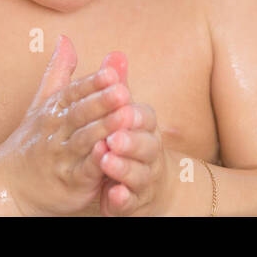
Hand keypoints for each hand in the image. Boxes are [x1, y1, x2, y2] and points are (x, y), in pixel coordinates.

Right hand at [0, 34, 136, 215]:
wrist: (9, 182)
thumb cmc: (34, 138)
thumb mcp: (43, 101)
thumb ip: (59, 70)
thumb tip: (65, 37)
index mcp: (53, 108)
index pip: (73, 92)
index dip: (93, 83)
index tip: (110, 73)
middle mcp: (56, 130)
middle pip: (80, 113)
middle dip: (101, 102)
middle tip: (122, 91)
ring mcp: (62, 156)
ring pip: (84, 140)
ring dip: (104, 128)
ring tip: (125, 117)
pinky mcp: (70, 182)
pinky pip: (84, 171)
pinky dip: (96, 163)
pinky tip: (110, 154)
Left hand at [94, 53, 175, 215]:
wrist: (146, 184)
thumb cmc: (129, 140)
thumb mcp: (124, 114)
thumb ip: (117, 86)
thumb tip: (114, 54)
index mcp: (146, 129)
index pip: (147, 118)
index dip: (135, 114)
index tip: (122, 108)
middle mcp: (150, 153)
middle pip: (146, 146)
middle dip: (130, 141)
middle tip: (112, 137)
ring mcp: (144, 179)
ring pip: (138, 174)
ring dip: (124, 168)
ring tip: (107, 161)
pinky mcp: (135, 202)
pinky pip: (131, 202)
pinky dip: (122, 198)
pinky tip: (112, 194)